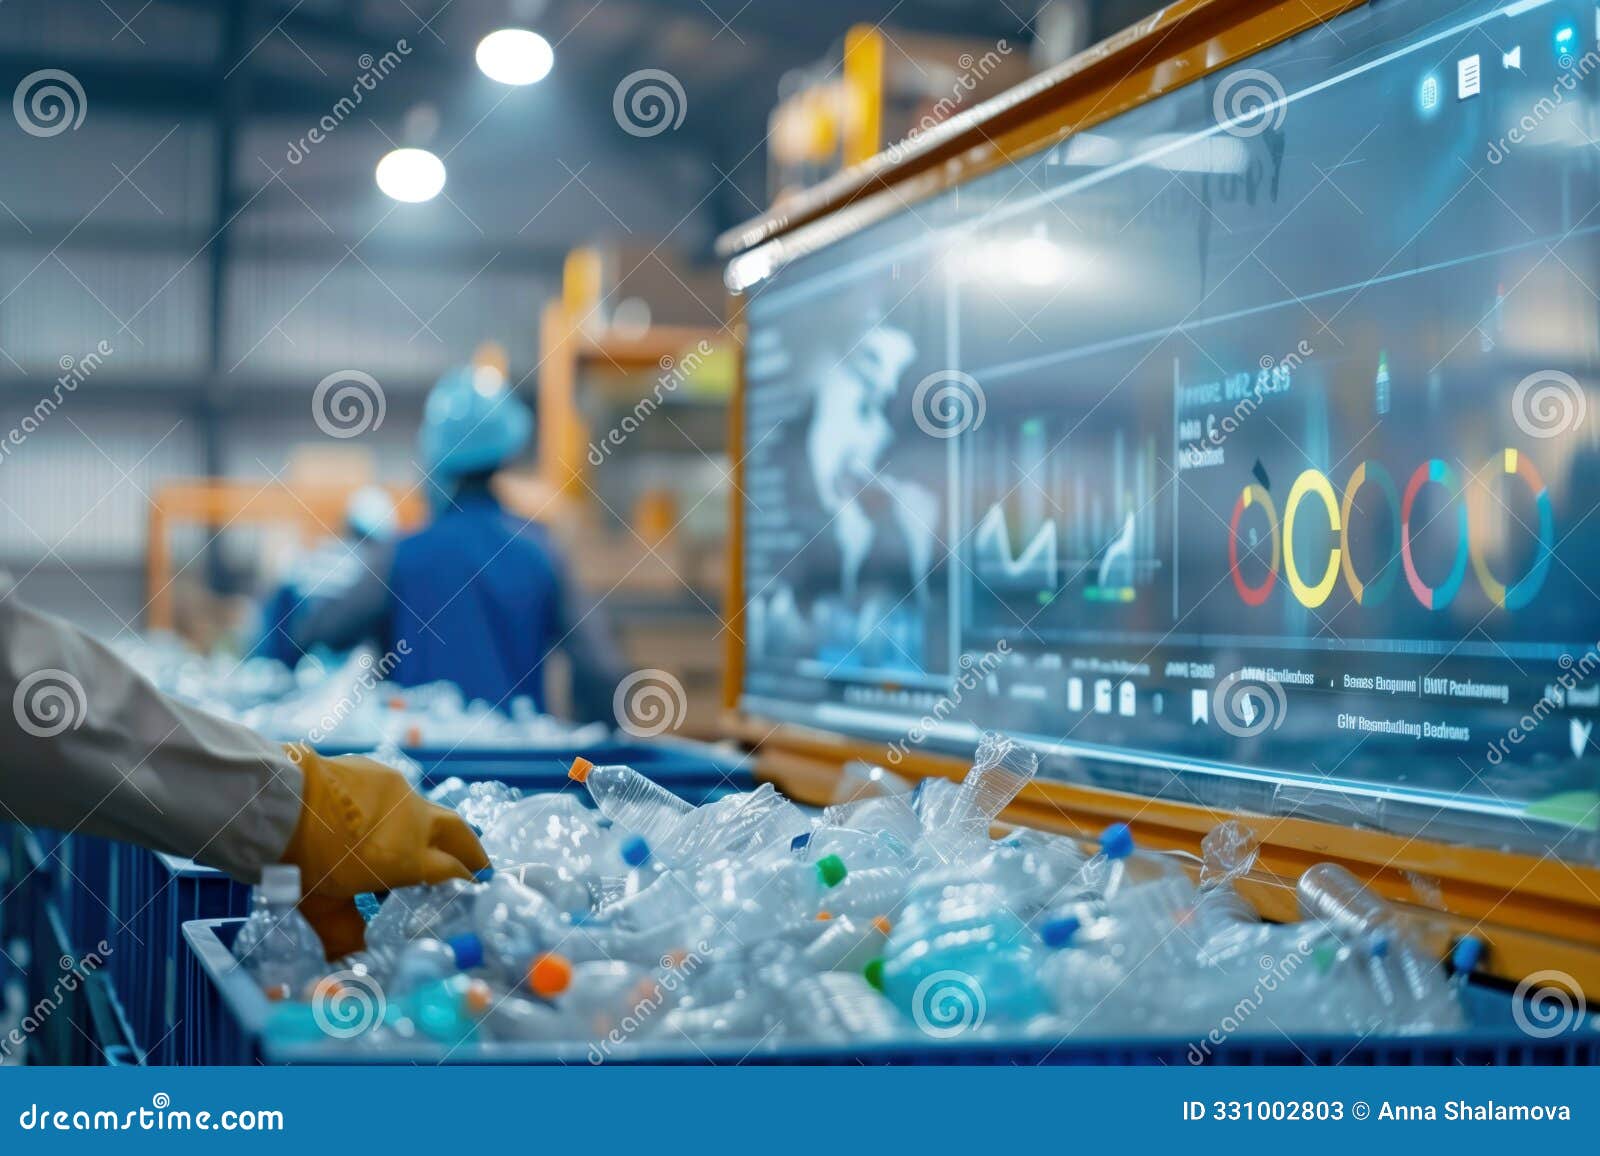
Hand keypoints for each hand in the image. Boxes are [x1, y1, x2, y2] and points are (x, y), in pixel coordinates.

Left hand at [279, 745, 487, 957]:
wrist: (274, 802)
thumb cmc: (300, 862)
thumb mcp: (322, 907)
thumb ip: (345, 933)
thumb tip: (353, 957)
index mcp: (408, 858)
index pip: (453, 870)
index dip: (466, 881)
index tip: (472, 889)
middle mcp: (413, 820)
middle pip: (458, 831)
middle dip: (472, 848)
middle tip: (477, 863)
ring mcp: (397, 790)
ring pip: (425, 809)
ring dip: (428, 828)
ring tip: (414, 844)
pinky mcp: (375, 770)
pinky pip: (395, 793)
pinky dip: (395, 810)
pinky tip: (372, 819)